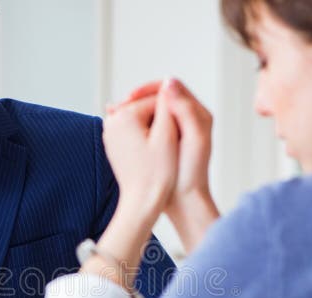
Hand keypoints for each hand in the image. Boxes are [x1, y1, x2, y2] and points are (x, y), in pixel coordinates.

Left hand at [102, 79, 178, 221]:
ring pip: (141, 119)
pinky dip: (145, 136)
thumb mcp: (167, 134)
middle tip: (177, 136)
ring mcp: (109, 133)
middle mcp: (111, 120)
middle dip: (162, 117)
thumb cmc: (158, 172)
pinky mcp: (112, 144)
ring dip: (155, 126)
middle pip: (146, 108)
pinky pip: (133, 131)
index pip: (156, 100)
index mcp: (124, 115)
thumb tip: (168, 81)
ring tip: (168, 144)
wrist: (142, 201)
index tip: (185, 127)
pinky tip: (157, 148)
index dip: (175, 111)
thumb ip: (167, 105)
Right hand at [111, 79, 217, 251]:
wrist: (186, 201)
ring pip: (151, 112)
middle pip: (159, 99)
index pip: (172, 88)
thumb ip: (183, 109)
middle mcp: (187, 119)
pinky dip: (134, 125)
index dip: (150, 90)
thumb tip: (168, 82)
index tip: (131, 97)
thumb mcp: (193, 137)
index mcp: (197, 113)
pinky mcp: (164, 143)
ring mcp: (175, 131)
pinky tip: (118, 128)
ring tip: (114, 115)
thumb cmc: (191, 173)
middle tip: (117, 106)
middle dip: (138, 100)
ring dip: (134, 112)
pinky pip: (147, 126)